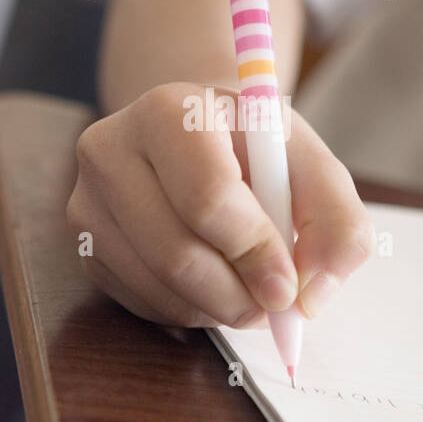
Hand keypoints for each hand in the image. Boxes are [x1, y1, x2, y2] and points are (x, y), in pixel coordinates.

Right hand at [66, 82, 375, 327]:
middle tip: (275, 303)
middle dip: (239, 294)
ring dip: (219, 308)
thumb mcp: (310, 164)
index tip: (289, 285)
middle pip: (177, 253)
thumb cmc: (255, 150)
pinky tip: (213, 282)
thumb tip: (313, 296)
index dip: (254, 251)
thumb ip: (338, 223)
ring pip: (160, 287)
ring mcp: (86, 200)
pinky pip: (143, 303)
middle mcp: (110, 150)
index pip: (207, 197)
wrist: (194, 136)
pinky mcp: (84, 244)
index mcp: (168, 111)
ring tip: (251, 289)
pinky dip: (192, 310)